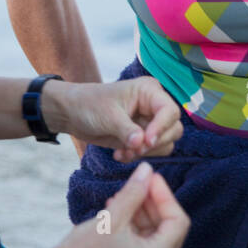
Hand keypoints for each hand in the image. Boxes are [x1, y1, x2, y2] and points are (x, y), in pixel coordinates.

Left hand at [44, 77, 182, 162]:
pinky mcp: (143, 136)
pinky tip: (120, 154)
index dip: (162, 127)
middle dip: (154, 143)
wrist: (73, 114)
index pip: (169, 110)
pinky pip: (152, 151)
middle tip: (133, 149)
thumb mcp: (108, 116)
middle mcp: (154, 106)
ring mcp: (150, 122)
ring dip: (145, 152)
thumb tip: (142, 142)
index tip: (146, 142)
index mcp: (149, 92)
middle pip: (174, 129)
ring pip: (166, 143)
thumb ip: (126, 130)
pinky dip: (138, 156)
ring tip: (123, 153)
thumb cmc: (90, 105)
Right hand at [53, 162, 189, 247]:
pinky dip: (132, 222)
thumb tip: (147, 168)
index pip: (178, 222)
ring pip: (153, 231)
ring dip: (141, 209)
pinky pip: (140, 239)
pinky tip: (117, 206)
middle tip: (139, 180)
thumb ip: (133, 193)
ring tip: (123, 194)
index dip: (166, 196)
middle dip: (153, 201)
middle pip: (167, 226)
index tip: (151, 177)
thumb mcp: (111, 219)